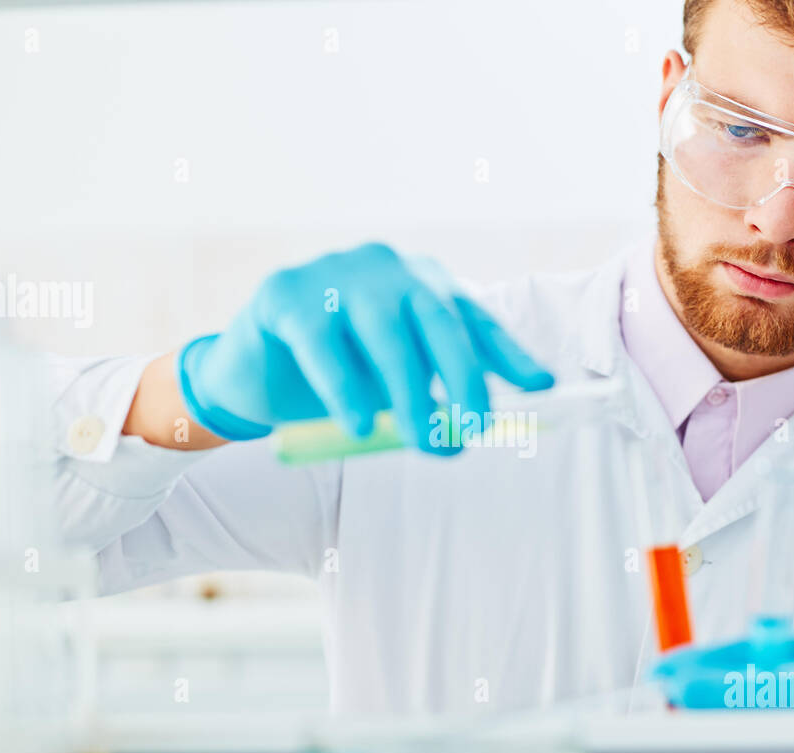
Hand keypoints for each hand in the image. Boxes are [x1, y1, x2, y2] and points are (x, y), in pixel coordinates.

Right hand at [176, 243, 554, 452]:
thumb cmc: (336, 378)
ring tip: (423, 442)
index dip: (509, 354)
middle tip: (471, 433)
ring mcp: (335, 274)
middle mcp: (387, 270)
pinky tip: (360, 426)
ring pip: (386, 335)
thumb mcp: (395, 387)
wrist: (252, 372)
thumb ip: (432, 395)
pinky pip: (324, 346)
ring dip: (410, 394)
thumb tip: (476, 424)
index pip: (474, 320)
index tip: (540, 389)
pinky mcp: (286, 293)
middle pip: (439, 321)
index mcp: (421, 287)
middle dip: (463, 379)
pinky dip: (345, 390)